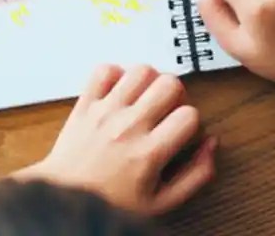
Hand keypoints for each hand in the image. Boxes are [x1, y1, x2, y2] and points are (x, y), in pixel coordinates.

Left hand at [16, 64, 215, 214]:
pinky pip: (104, 70)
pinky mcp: (85, 104)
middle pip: (170, 83)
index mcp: (148, 154)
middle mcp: (128, 128)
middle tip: (166, 110)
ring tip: (144, 98)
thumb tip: (211, 144)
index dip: (191, 121)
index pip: (189, 115)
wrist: (63, 199)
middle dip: (176, 94)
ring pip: (141, 70)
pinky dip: (116, 74)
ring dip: (149, 81)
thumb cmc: (111, 203)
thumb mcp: (161, 203)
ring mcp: (104, 112)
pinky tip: (120, 93)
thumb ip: (195, 175)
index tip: (180, 131)